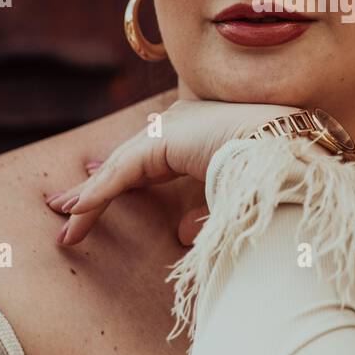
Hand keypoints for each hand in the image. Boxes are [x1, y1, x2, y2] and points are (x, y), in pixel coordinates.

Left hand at [50, 99, 301, 247]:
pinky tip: (75, 212)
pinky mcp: (163, 142)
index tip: (95, 182)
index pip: (152, 156)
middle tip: (66, 204)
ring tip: (62, 218)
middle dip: (96, 184)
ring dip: (90, 196)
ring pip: (120, 168)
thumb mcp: (237, 198)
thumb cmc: (276, 174)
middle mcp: (184, 122)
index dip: (121, 173)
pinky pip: (121, 174)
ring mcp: (172, 128)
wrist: (291, 152)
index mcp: (203, 131)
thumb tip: (182, 232)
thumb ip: (209, 212)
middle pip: (129, 160)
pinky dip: (98, 195)